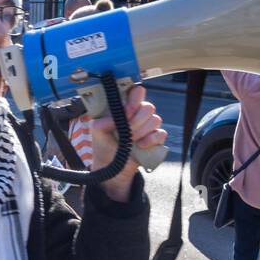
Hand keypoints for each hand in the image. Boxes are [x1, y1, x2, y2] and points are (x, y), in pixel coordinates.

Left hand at [88, 84, 164, 202]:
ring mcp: (148, 127)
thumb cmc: (104, 145)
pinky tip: (140, 146)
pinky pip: (161, 133)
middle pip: (148, 107)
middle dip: (136, 120)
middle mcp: (139, 115)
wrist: (111, 167)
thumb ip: (104, 120)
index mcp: (126, 108)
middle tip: (126, 130)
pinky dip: (151, 140)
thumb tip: (119, 117)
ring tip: (130, 140)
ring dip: (141, 131)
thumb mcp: (97, 131)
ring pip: (156, 120)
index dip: (135, 98)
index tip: (128, 110)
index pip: (137, 91)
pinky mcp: (155, 140)